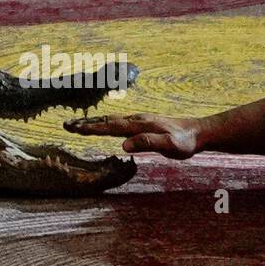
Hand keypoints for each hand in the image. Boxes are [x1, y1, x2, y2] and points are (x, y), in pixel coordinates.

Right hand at [64, 113, 202, 158]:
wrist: (198, 132)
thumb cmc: (185, 142)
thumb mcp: (170, 146)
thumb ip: (148, 143)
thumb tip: (124, 145)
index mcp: (140, 125)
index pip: (111, 126)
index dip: (91, 128)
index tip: (74, 128)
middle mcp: (137, 119)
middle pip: (106, 120)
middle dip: (85, 122)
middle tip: (66, 124)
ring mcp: (139, 120)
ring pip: (111, 119)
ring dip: (93, 121)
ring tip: (77, 123)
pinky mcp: (142, 124)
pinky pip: (118, 122)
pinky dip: (104, 122)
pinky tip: (102, 124)